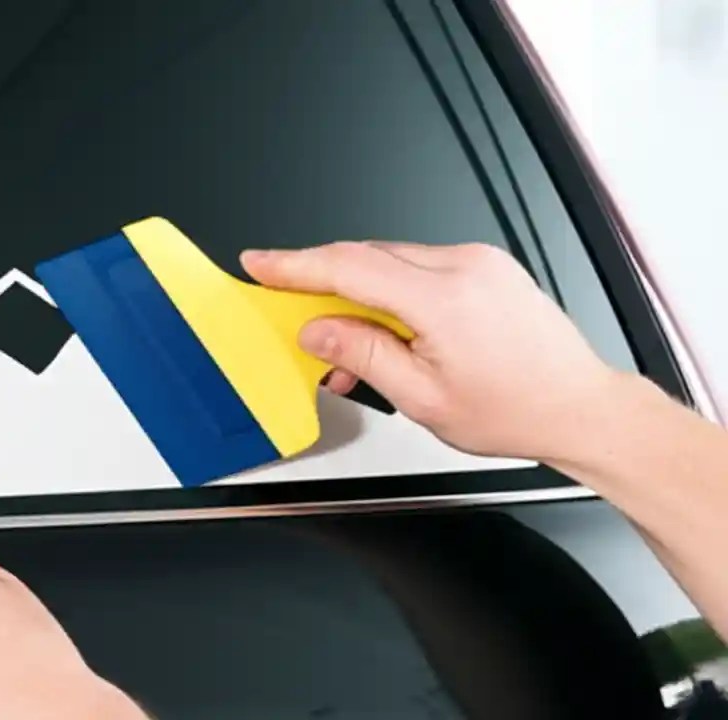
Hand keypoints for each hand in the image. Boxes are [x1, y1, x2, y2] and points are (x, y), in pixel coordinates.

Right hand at [240, 241, 619, 461]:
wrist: (581, 407)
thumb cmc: (516, 411)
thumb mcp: (423, 399)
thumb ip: (362, 356)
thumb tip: (316, 330)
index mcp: (444, 298)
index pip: (349, 266)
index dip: (294, 264)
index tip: (259, 263)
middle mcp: (463, 267)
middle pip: (366, 257)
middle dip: (319, 283)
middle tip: (289, 315)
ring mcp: (477, 262)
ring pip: (390, 261)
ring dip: (356, 293)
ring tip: (344, 349)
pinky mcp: (485, 266)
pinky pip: (419, 268)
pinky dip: (389, 292)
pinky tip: (381, 331)